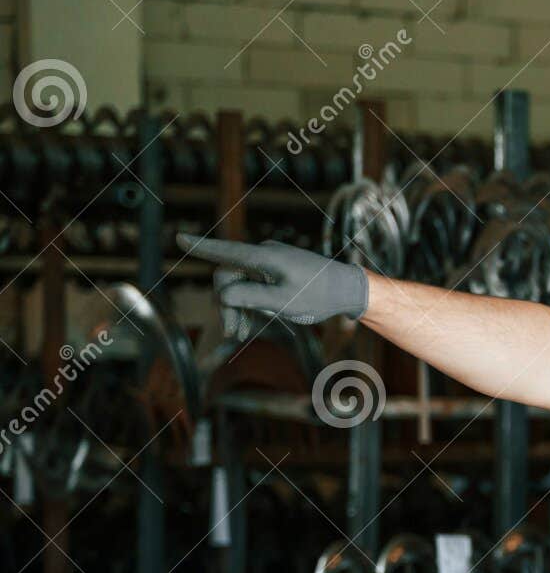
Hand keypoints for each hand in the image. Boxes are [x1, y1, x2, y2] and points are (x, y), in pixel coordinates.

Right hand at [177, 234, 368, 323]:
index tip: (178, 238)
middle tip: (235, 334)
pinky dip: (249, 303)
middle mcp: (264, 255)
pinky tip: (250, 324)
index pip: (225, 251)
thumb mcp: (282, 302)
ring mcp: (270, 262)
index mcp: (264, 257)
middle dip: (227, 304)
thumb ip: (249, 297)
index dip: (200, 248)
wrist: (348, 289)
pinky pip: (254, 285)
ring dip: (238, 308)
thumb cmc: (318, 295)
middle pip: (229, 276)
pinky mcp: (277, 271)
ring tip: (242, 334)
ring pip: (241, 283)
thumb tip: (220, 293)